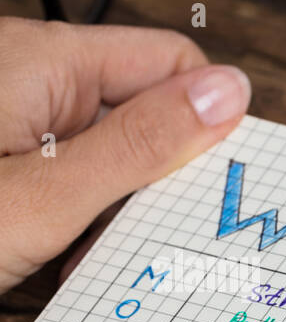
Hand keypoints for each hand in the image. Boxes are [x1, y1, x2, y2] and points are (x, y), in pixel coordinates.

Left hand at [0, 17, 249, 291]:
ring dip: (114, 213)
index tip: (213, 191)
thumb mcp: (45, 196)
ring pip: (109, 155)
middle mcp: (30, 76)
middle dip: (155, 184)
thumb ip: (140, 146)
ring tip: (88, 260)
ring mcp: (13, 116)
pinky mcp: (6, 156)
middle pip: (144, 115)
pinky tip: (62, 259)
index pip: (173, 65)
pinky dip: (76, 220)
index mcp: (45, 62)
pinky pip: (69, 177)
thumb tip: (227, 94)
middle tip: (148, 241)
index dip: (206, 125)